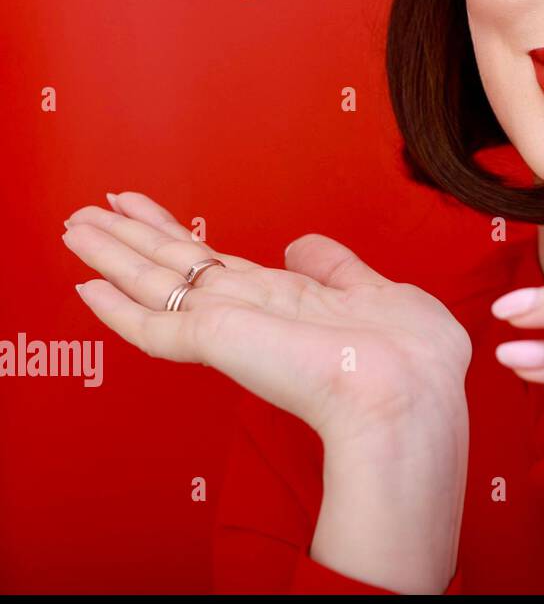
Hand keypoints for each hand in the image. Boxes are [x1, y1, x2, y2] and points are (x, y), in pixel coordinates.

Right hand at [61, 191, 470, 445]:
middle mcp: (251, 312)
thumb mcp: (376, 292)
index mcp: (284, 301)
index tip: (142, 208)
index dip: (177, 234)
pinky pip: (156, 326)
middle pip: (176, 267)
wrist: (406, 395)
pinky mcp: (218, 340)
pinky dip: (119, 308)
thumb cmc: (408, 356)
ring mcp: (231, 328)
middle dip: (132, 238)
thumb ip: (335, 269)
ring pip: (157, 284)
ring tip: (73, 225)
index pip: (215, 263)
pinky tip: (87, 286)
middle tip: (85, 212)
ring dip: (114, 253)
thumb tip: (301, 245)